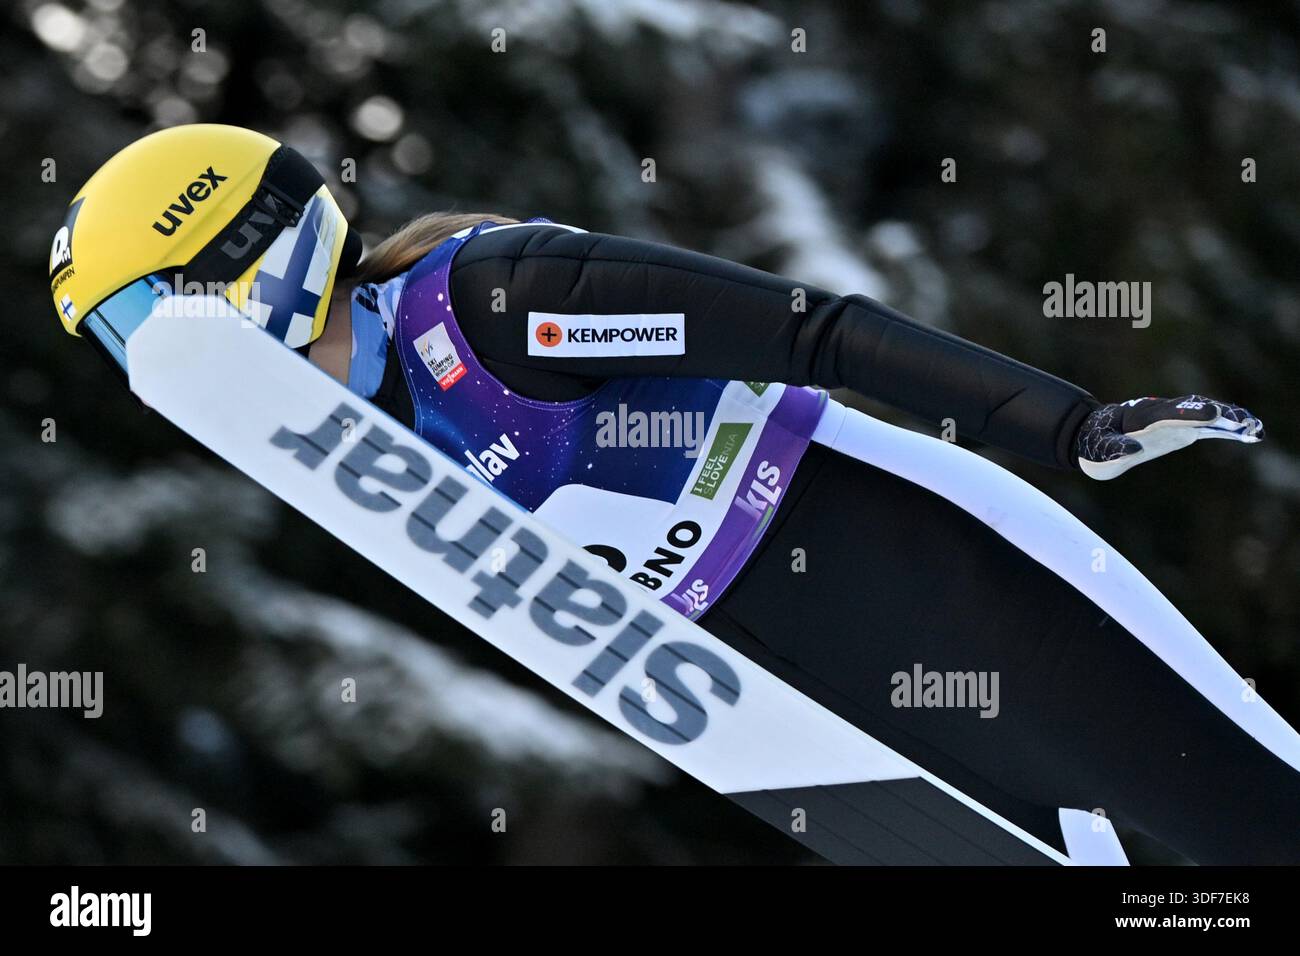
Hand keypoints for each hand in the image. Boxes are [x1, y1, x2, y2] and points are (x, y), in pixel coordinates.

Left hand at [1075, 395, 1262, 479]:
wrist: (1094, 432)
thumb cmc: (1095, 442)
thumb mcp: (1098, 448)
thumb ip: (1114, 447)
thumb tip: (1135, 450)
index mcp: (1142, 417)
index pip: (1169, 413)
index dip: (1191, 413)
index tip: (1212, 414)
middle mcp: (1162, 413)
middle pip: (1195, 409)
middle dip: (1220, 414)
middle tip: (1245, 422)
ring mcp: (1173, 419)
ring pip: (1206, 416)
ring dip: (1231, 420)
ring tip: (1256, 429)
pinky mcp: (1180, 428)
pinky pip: (1208, 427)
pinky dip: (1228, 429)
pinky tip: (1249, 434)